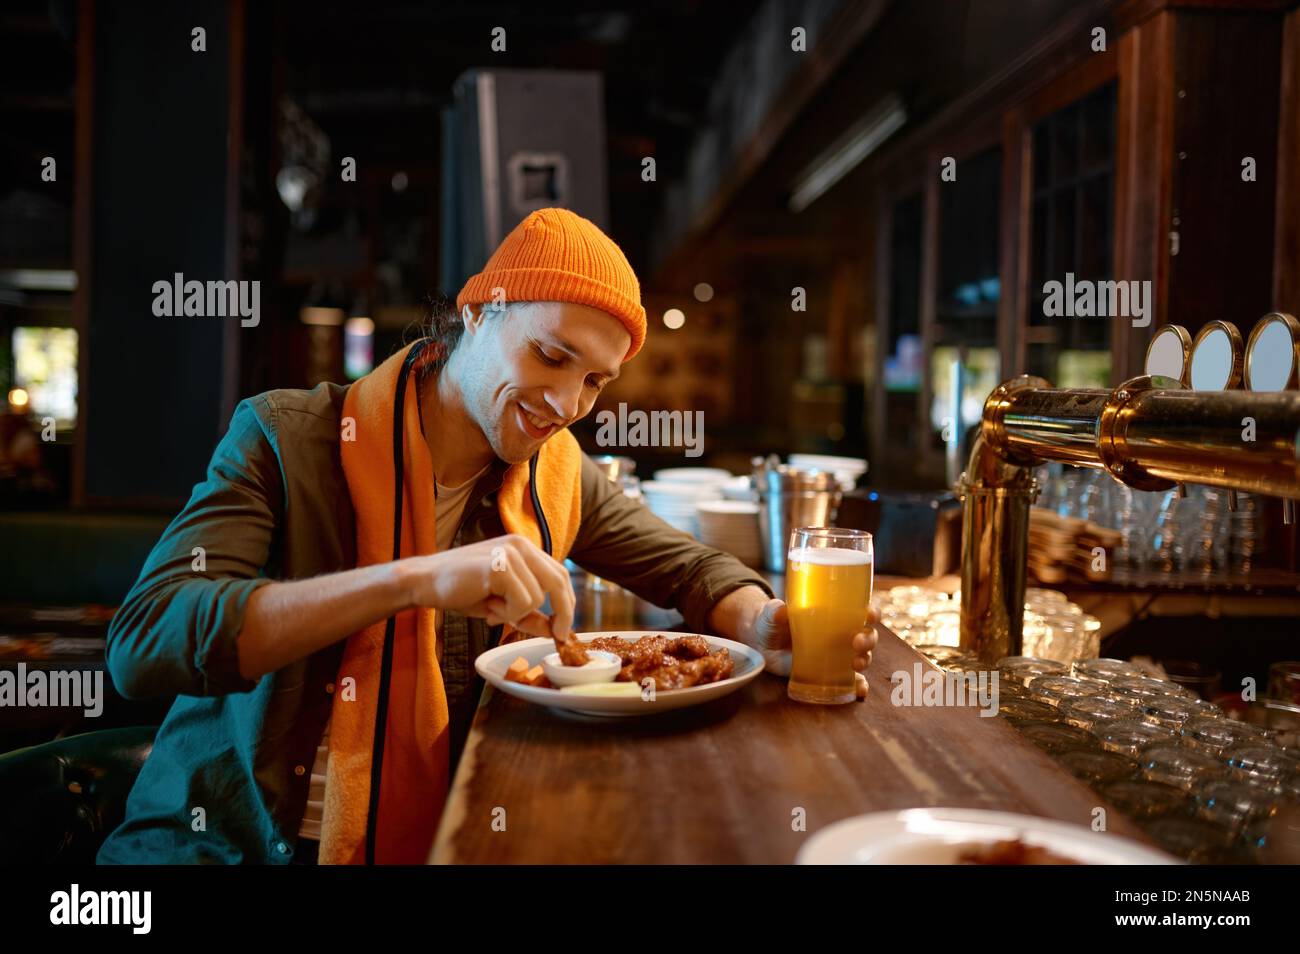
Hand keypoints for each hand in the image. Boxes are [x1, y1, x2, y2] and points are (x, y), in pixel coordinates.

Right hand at [399, 534, 574, 638]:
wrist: (424, 582)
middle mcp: (521, 545)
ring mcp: (511, 552)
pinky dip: (506, 613)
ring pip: (537, 598)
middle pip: (559, 581)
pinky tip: (486, 606)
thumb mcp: (501, 605)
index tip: (564, 628)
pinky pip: (522, 602)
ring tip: (491, 608)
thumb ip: (528, 614)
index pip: (560, 574)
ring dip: (516, 614)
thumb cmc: (461, 591)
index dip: (567, 603)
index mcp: (524, 549)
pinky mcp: (500, 565)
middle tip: (556, 635)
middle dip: (563, 613)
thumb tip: (553, 630)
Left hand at [748, 598, 879, 697]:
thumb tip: (779, 610)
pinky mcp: (831, 674)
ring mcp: (838, 655)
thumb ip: (774, 611)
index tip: (869, 615)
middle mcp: (841, 633)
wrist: (764, 646)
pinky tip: (860, 690)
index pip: (860, 610)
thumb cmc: (773, 623)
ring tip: (856, 664)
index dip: (871, 612)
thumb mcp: (772, 615)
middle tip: (856, 643)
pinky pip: (851, 681)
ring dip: (866, 660)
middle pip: (867, 634)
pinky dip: (859, 686)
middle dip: (868, 639)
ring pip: (864, 656)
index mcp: (834, 614)